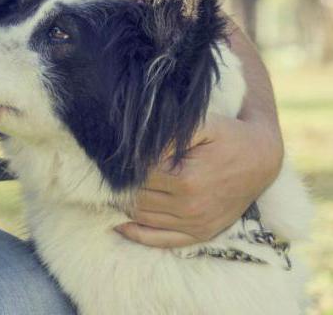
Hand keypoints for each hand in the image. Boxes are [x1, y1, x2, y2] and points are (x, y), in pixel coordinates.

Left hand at [115, 114, 281, 247]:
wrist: (262, 158)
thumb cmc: (228, 136)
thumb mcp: (202, 124)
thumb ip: (168, 134)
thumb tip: (136, 147)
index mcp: (186, 180)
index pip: (137, 176)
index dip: (122, 166)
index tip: (111, 157)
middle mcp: (189, 207)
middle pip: (136, 198)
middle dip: (117, 186)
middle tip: (103, 174)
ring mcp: (195, 224)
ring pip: (142, 218)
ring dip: (122, 206)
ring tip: (107, 191)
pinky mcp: (200, 234)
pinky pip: (160, 240)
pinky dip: (135, 234)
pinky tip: (117, 223)